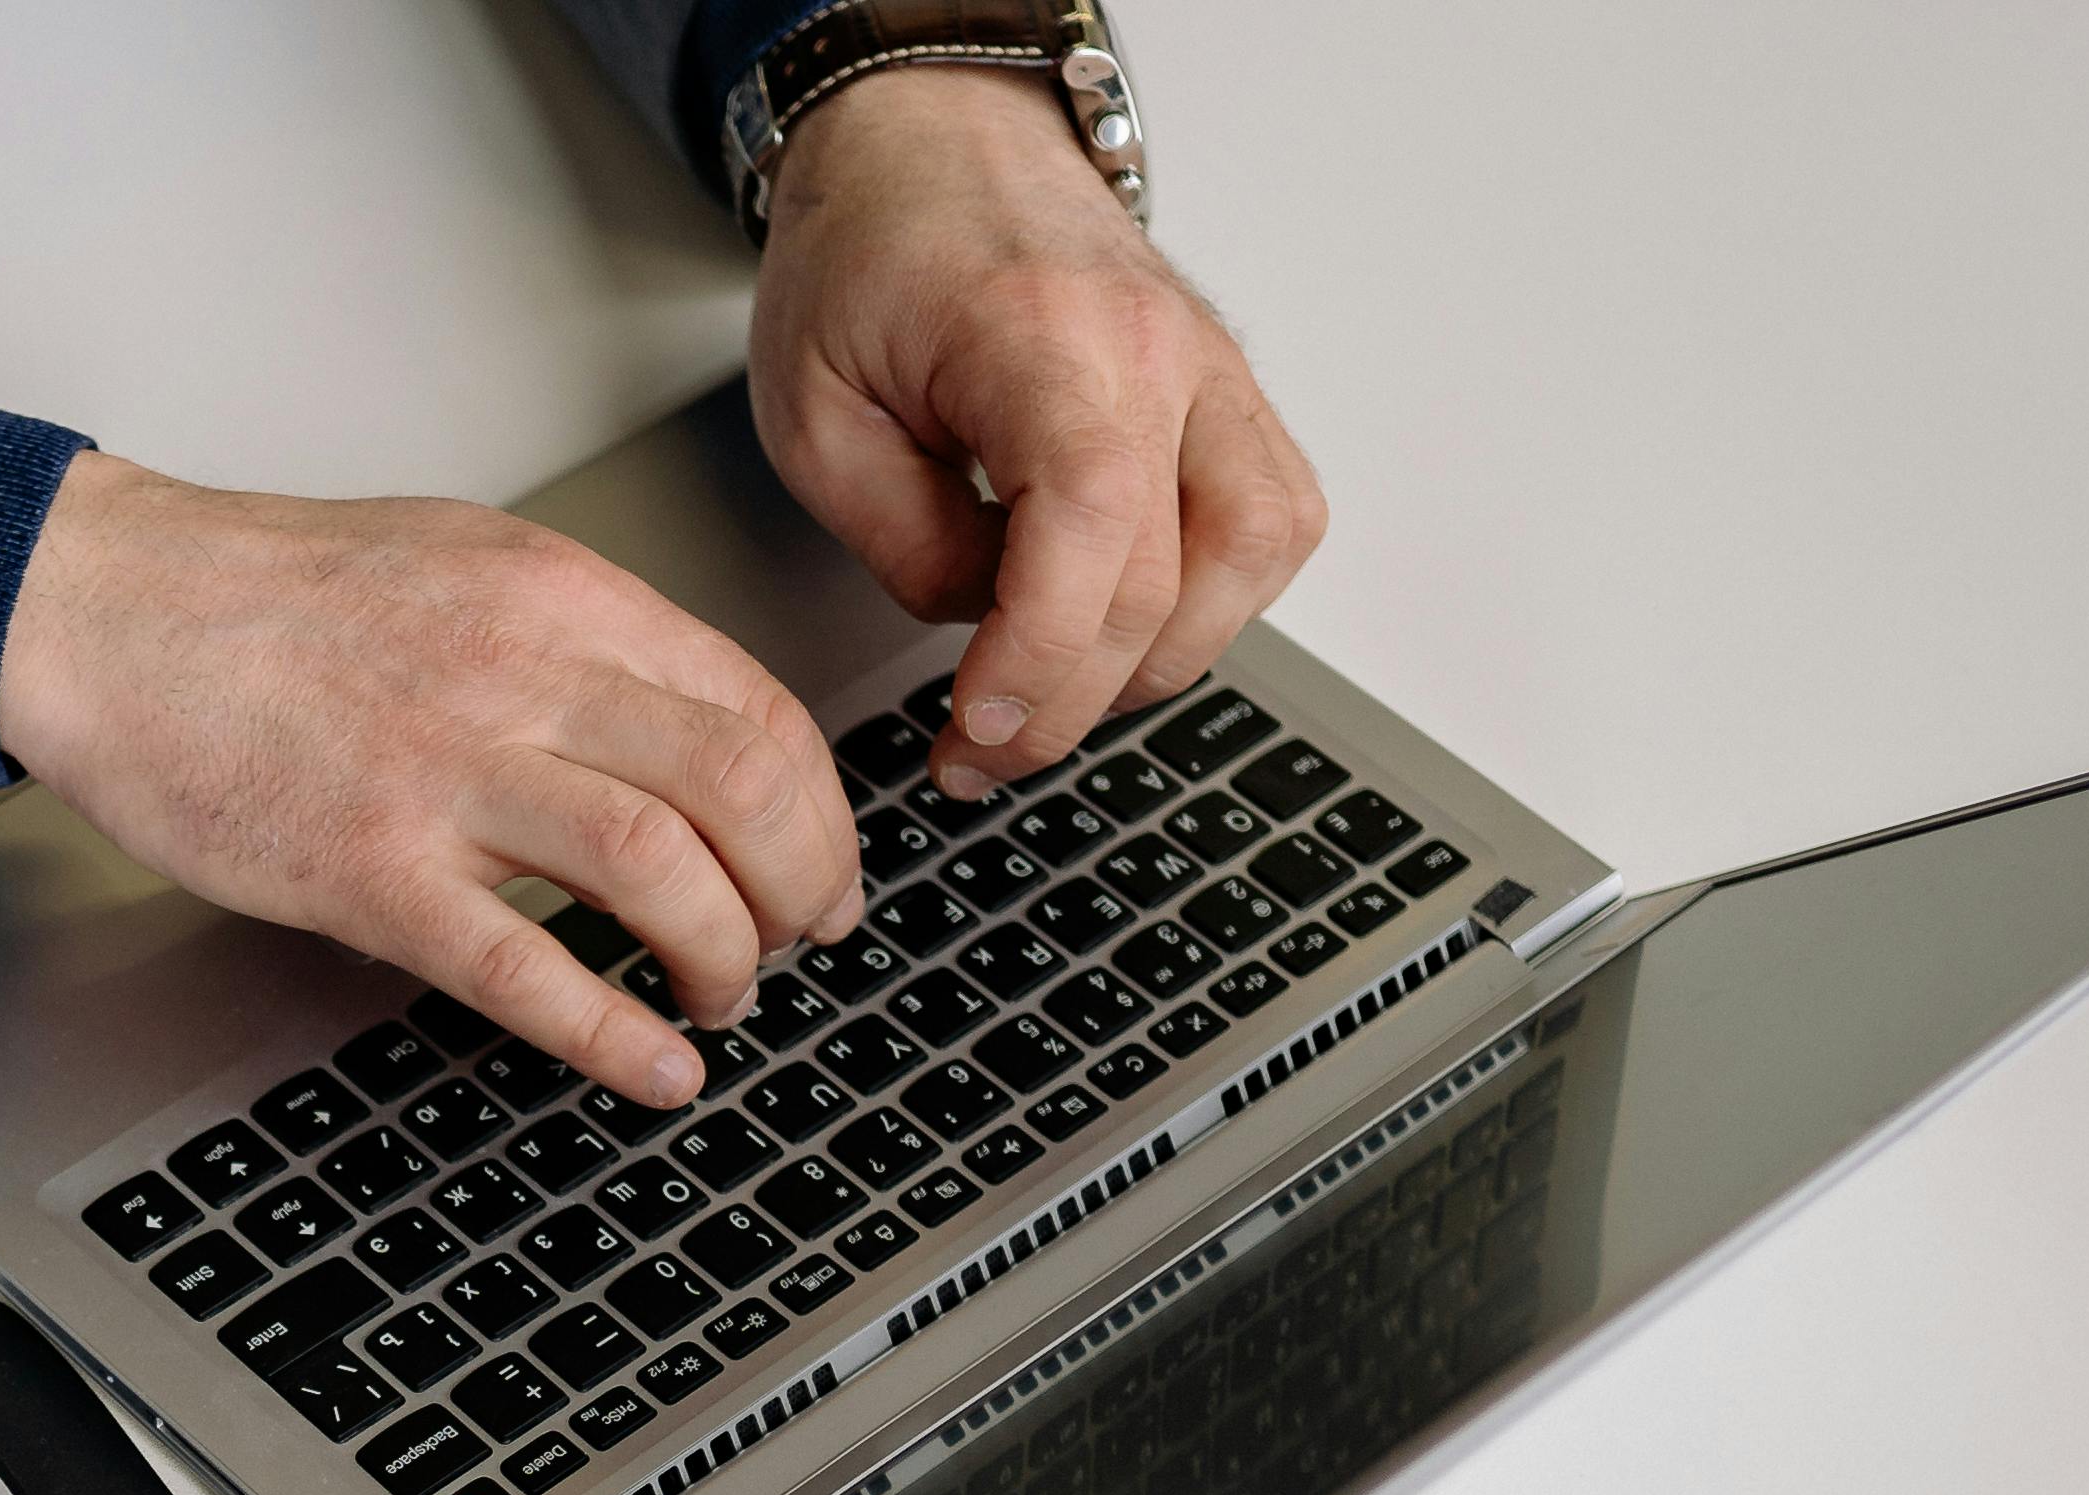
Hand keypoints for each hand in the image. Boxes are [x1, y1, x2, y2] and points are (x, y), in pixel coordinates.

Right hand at [0, 454, 859, 1109]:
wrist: (105, 610)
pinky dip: (613, 1033)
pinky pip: (525, 967)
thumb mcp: (459, 562)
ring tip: (720, 997)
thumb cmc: (260, 598)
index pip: (754, 705)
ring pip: (661, 870)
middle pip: (743, 786)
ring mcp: (445, 774)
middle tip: (797, 943)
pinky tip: (655, 1070)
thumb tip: (671, 729)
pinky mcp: (368, 870)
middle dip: (803, 887)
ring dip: (725, 956)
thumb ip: (570, 641)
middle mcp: (522, 673)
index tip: (821, 866)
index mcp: (556, 596)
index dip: (820, 809)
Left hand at [750, 63, 1326, 795]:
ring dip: (1160, 659)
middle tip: (980, 752)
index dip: (1039, 661)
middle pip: (1170, 578)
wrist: (932, 148)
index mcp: (1042, 337)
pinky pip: (1275, 521)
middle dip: (1069, 702)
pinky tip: (1129, 624)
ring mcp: (1212, 368)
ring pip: (1258, 556)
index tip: (974, 732)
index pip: (1092, 529)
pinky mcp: (1230, 394)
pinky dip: (1218, 599)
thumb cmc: (867, 259)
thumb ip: (902, 544)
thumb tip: (988, 634)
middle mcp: (1158, 349)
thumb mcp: (813, 415)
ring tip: (1058, 689)